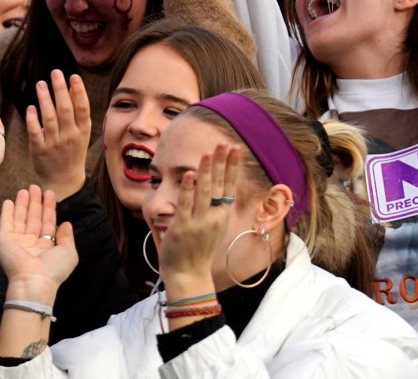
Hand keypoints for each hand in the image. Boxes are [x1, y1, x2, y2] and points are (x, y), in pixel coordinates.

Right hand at [0, 185, 77, 293]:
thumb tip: (66, 223)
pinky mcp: (5, 240)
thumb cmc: (54, 268)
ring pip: (20, 218)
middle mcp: (31, 243)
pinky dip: (7, 212)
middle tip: (35, 186)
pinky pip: (6, 223)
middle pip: (33, 218)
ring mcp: (18, 241)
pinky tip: (9, 201)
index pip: (47, 222)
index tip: (49, 193)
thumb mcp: (68, 252)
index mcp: (46, 246)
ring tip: (25, 189)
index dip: (48, 207)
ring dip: (22, 204)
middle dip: (35, 202)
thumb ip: (67, 237)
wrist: (34, 281)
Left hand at [27, 70, 92, 196]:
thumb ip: (77, 112)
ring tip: (40, 84)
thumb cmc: (73, 151)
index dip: (78, 91)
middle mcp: (69, 136)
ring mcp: (54, 144)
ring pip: (49, 118)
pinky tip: (31, 108)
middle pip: (65, 109)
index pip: (82, 108)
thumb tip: (73, 86)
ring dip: (45, 99)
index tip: (73, 76)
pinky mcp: (39, 150)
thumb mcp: (81, 133)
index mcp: (82, 131)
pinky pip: (35, 133)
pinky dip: (33, 120)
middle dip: (60, 89)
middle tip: (55, 72)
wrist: (64, 180)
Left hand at [159, 142, 241, 281]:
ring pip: (204, 191)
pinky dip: (188, 189)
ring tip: (208, 153)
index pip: (229, 185)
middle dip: (222, 162)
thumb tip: (220, 185)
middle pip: (219, 184)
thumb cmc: (199, 250)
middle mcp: (213, 217)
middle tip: (224, 143)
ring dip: (206, 171)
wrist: (188, 274)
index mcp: (221, 215)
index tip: (235, 148)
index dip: (232, 166)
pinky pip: (186, 204)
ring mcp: (198, 222)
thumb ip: (217, 207)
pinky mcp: (182, 227)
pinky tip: (190, 174)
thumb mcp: (215, 227)